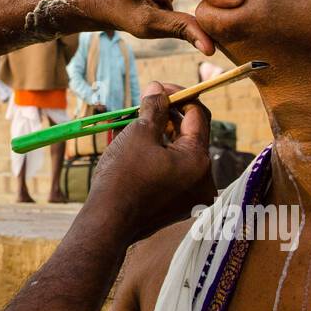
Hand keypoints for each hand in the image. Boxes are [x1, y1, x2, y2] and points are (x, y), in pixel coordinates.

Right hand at [87, 81, 215, 243]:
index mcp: (198, 160)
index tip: (158, 89)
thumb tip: (158, 88)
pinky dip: (163, 156)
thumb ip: (155, 107)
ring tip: (140, 125)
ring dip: (165, 135)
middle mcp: (203, 180)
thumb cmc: (122, 176)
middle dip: (171, 116)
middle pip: (192, 135)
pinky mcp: (179, 205)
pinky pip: (177, 171)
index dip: (179, 96)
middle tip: (146, 104)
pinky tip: (141, 150)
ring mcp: (192, 195)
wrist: (107, 223)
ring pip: (183, 153)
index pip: (198, 115)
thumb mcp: (139, 133)